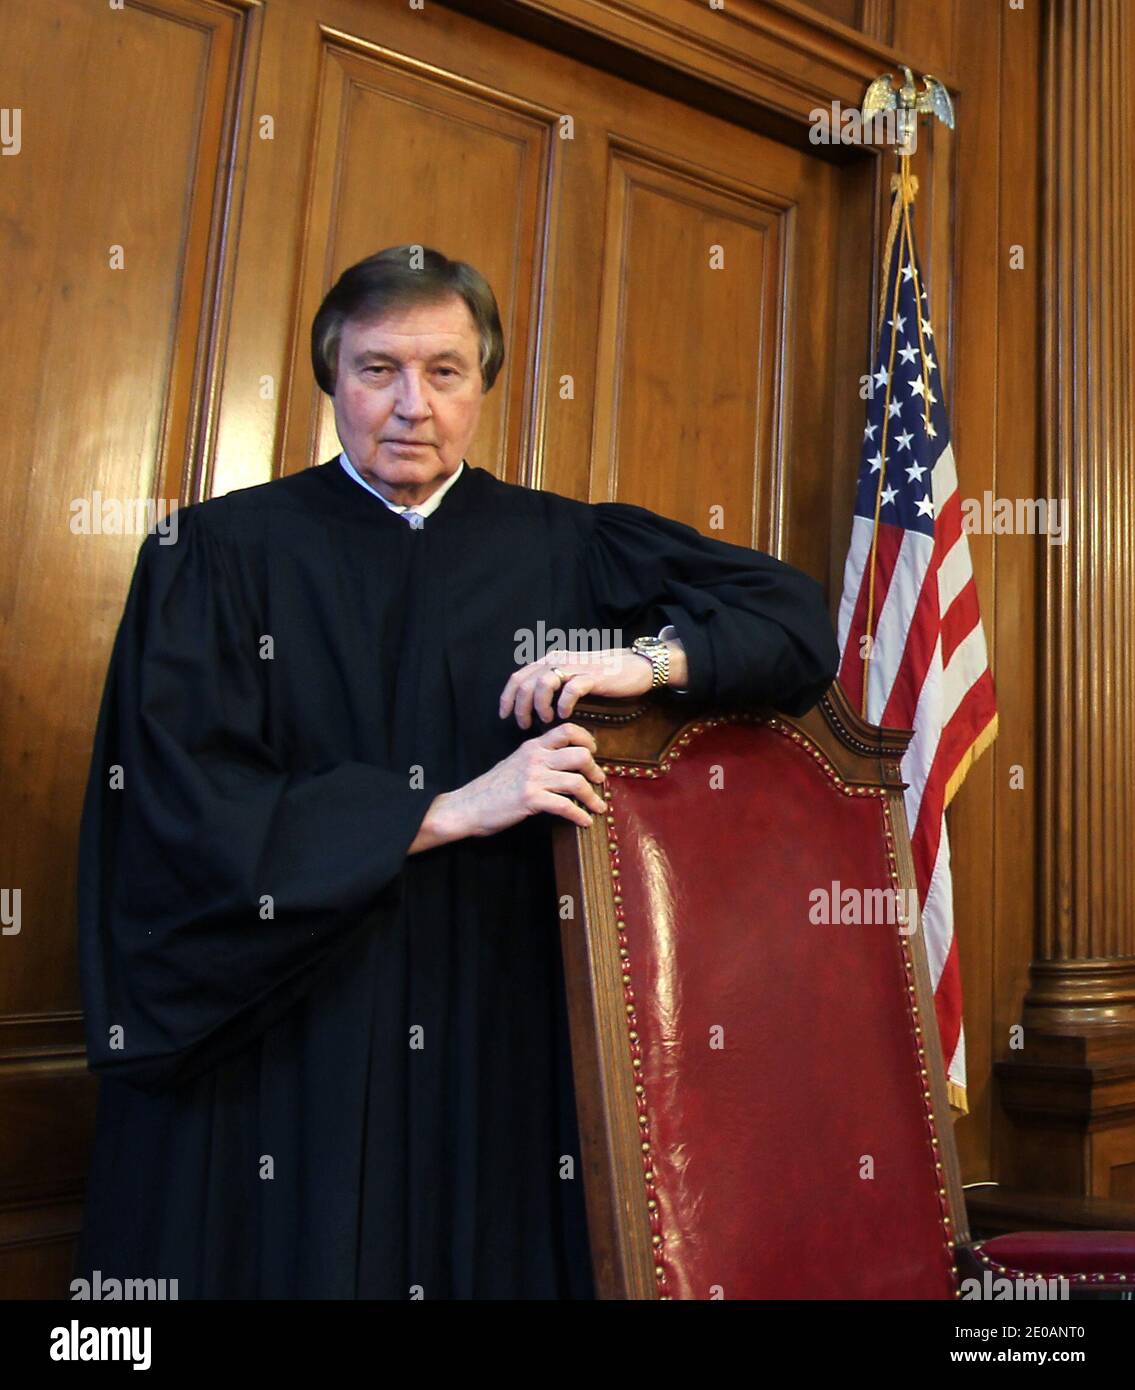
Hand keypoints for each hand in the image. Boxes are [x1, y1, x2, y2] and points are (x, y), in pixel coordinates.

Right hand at [408, 723, 606, 851]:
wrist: (467, 806)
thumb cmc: (491, 789)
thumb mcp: (514, 764)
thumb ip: (536, 760)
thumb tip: (562, 765)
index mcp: (532, 747)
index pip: (567, 730)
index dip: (587, 739)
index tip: (593, 752)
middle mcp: (535, 758)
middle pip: (580, 755)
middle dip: (595, 770)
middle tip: (599, 781)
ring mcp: (533, 778)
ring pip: (577, 782)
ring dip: (593, 797)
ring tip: (598, 807)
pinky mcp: (531, 799)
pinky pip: (565, 806)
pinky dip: (580, 815)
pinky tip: (584, 822)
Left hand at [499, 647, 655, 728]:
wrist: (635, 666)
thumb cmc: (603, 676)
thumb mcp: (572, 677)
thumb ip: (553, 685)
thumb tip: (533, 708)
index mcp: (550, 660)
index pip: (518, 677)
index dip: (507, 697)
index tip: (504, 716)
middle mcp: (559, 660)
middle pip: (526, 683)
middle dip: (520, 707)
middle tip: (524, 726)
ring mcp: (575, 666)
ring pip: (544, 684)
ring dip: (540, 706)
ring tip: (545, 720)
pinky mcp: (592, 676)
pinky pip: (571, 689)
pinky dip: (563, 704)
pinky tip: (564, 716)